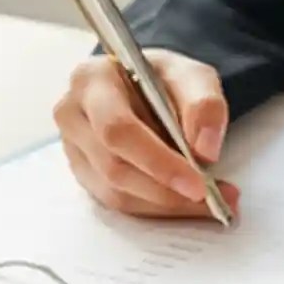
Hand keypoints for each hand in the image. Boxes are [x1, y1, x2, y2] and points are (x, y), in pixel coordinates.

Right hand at [53, 48, 239, 216]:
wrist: (144, 85)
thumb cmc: (163, 79)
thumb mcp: (193, 76)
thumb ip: (205, 105)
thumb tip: (205, 151)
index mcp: (93, 80)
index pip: (117, 129)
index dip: (157, 162)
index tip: (197, 184)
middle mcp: (74, 114)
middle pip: (114, 167)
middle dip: (166, 190)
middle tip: (209, 197)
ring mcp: (74, 148)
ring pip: (116, 192)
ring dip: (166, 203)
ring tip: (208, 201)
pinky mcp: (84, 174)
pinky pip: (119, 203)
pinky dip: (157, 208)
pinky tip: (185, 202)